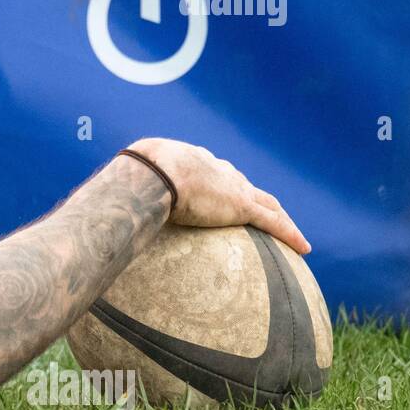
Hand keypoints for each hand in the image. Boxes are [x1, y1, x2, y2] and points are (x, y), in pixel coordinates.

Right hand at [127, 138, 310, 253]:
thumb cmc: (133, 176)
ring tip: (289, 230)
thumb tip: (104, 218)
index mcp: (190, 161)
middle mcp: (217, 170)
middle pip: (243, 184)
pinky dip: (290, 234)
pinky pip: (274, 222)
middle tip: (257, 209)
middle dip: (252, 196)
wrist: (151, 172)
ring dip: (279, 217)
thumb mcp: (128, 182)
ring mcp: (232, 188)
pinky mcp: (242, 206)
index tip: (221, 193)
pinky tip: (305, 248)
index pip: (212, 172)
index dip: (220, 183)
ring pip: (266, 202)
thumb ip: (126, 197)